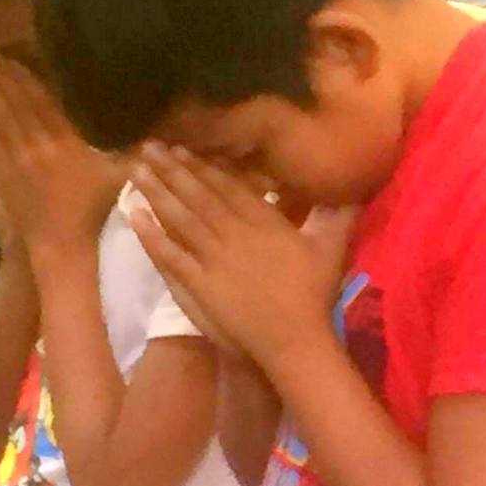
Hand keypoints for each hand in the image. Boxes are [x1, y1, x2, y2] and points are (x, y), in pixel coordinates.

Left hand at [0, 50, 123, 252]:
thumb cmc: (93, 211)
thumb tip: (157, 129)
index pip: (39, 103)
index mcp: (63, 143)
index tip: (9, 55)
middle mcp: (34, 146)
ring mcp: (14, 160)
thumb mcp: (120, 178)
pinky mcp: (2, 175)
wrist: (60, 247)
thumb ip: (132, 151)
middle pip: (12, 104)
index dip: (23, 78)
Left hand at [129, 143, 349, 369]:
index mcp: (264, 222)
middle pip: (197, 196)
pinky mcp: (199, 284)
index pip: (227, 187)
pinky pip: (170, 254)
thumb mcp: (331, 248)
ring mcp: (214, 258)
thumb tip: (351, 191)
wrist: (294, 339)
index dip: (202, 166)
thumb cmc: (314, 295)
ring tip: (135, 170)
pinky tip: (134, 216)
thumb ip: (337, 216)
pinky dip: (151, 235)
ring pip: (179, 218)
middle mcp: (234, 233)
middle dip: (171, 169)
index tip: (181, 147)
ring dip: (156, 192)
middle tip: (146, 146)